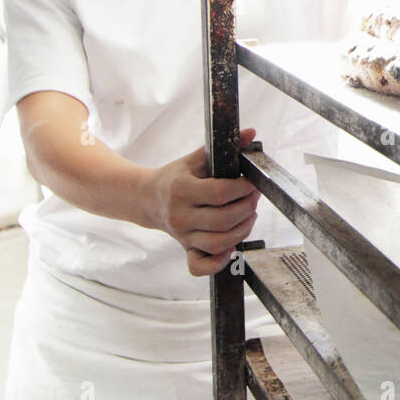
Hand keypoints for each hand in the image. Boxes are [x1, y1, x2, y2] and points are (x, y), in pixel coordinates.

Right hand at [145, 128, 262, 276]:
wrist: (146, 199)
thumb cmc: (175, 178)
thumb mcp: (195, 159)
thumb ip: (224, 147)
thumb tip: (251, 133)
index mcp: (182, 190)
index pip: (220, 193)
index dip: (243, 188)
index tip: (252, 182)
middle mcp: (181, 215)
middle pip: (223, 220)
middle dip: (247, 208)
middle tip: (254, 198)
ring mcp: (182, 235)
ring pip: (218, 243)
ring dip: (242, 231)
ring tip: (248, 216)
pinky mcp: (184, 248)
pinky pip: (199, 266)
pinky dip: (217, 262)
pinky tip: (231, 249)